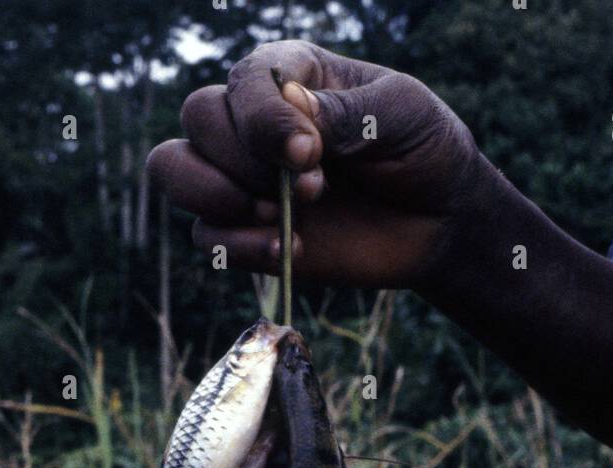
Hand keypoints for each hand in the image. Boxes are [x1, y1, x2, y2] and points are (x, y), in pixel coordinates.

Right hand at [147, 40, 484, 290]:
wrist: (440, 220)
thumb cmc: (424, 150)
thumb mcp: (400, 114)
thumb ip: (346, 111)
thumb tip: (292, 109)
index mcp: (289, 74)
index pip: (242, 82)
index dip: (264, 120)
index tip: (312, 153)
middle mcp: (255, 121)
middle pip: (197, 119)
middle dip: (247, 160)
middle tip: (312, 189)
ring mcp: (245, 178)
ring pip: (173, 170)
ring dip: (217, 195)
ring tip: (280, 217)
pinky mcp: (249, 233)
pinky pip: (205, 237)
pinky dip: (238, 246)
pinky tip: (288, 249)